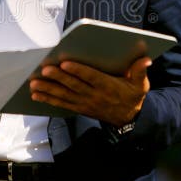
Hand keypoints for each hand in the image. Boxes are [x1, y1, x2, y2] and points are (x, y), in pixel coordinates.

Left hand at [29, 56, 151, 126]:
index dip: (79, 71)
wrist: (129, 120)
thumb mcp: (141, 85)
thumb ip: (140, 71)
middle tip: (44, 69)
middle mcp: (95, 96)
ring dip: (48, 90)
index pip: (92, 77)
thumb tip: (146, 60)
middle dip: (58, 78)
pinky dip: (48, 100)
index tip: (66, 64)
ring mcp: (85, 103)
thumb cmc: (133, 96)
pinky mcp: (79, 108)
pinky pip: (62, 105)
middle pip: (74, 86)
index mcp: (108, 86)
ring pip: (64, 96)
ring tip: (34, 83)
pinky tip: (36, 95)